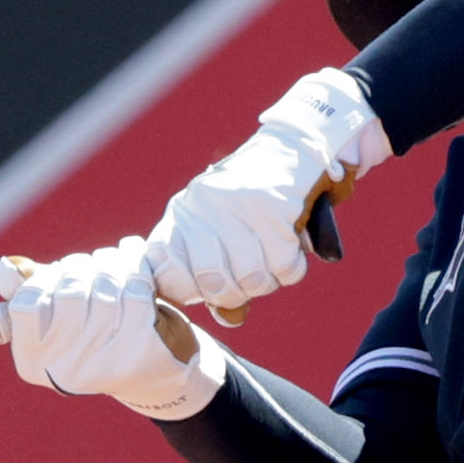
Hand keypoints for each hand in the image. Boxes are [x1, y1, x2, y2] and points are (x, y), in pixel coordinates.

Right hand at [0, 243, 223, 421]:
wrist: (160, 374)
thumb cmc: (102, 336)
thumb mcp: (63, 314)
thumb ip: (33, 288)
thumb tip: (6, 267)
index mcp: (33, 362)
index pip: (27, 304)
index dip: (47, 277)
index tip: (64, 271)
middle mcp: (64, 371)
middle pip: (69, 292)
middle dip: (86, 265)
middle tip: (100, 262)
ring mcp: (104, 364)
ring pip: (105, 287)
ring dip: (114, 262)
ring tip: (120, 260)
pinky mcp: (141, 352)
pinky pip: (135, 291)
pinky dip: (138, 269)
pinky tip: (139, 266)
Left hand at [152, 68, 387, 316]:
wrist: (297, 145)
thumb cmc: (257, 198)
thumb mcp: (224, 228)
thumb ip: (216, 272)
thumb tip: (228, 317)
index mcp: (183, 212)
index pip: (167, 274)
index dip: (191, 292)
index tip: (211, 288)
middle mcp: (202, 207)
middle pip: (213, 284)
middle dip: (238, 291)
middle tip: (251, 278)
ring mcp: (237, 206)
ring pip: (252, 277)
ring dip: (269, 278)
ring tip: (273, 258)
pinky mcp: (273, 206)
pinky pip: (284, 264)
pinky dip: (293, 266)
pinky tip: (291, 247)